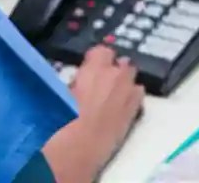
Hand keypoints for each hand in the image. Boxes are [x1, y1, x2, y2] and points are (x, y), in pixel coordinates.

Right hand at [43, 46, 144, 182]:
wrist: (78, 148)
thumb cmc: (61, 120)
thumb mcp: (60, 93)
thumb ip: (73, 81)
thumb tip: (75, 82)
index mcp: (95, 68)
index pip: (102, 50)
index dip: (96, 59)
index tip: (90, 66)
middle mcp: (116, 74)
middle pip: (122, 62)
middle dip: (114, 69)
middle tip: (100, 83)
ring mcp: (129, 90)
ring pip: (132, 76)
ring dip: (124, 81)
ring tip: (111, 94)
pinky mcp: (136, 107)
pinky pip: (138, 92)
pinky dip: (132, 95)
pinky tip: (121, 106)